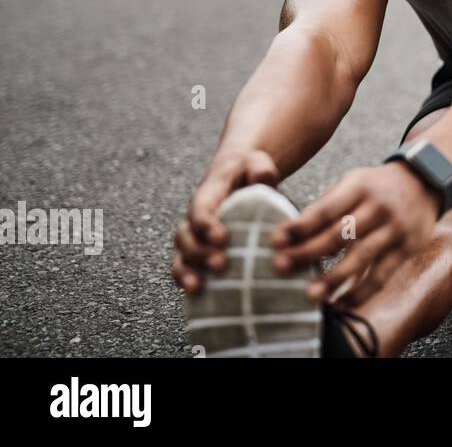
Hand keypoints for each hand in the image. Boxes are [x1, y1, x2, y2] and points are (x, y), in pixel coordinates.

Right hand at [172, 148, 281, 294]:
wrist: (239, 176)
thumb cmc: (249, 171)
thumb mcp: (256, 162)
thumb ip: (260, 168)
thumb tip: (265, 179)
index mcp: (208, 195)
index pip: (200, 210)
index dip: (205, 225)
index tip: (221, 238)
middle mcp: (195, 218)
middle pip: (185, 236)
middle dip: (198, 253)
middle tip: (220, 263)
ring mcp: (195, 236)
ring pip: (180, 255)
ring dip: (187, 271)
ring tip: (199, 286)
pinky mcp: (199, 252)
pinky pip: (184, 268)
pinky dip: (186, 280)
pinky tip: (197, 294)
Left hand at [270, 164, 441, 305]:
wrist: (427, 180)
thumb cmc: (380, 186)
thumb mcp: (355, 181)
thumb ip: (328, 204)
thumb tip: (292, 235)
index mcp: (360, 187)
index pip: (326, 209)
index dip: (300, 226)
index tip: (276, 241)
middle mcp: (378, 207)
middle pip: (339, 234)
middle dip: (308, 253)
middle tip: (281, 268)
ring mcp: (395, 229)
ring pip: (362, 257)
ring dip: (334, 278)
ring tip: (312, 295)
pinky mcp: (408, 248)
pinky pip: (382, 274)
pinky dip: (361, 292)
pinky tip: (342, 303)